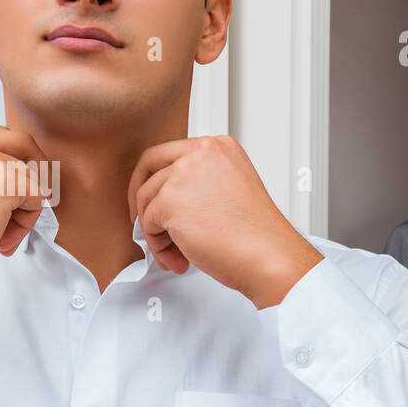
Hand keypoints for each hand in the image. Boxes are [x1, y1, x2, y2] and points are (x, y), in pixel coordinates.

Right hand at [0, 126, 50, 308]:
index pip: (0, 139)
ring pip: (32, 177)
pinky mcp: (6, 180)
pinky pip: (38, 197)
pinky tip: (0, 238)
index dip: (13, 166)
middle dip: (34, 173)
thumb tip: (23, 180)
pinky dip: (26, 222)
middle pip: (23, 143)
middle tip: (28, 201)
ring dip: (23, 210)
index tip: (12, 193)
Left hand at [126, 135, 323, 308]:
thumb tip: (164, 202)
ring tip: (178, 255)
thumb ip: (198, 185)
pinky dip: (158, 247)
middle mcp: (201, 152)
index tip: (155, 199)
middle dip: (139, 196)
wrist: (268, 256)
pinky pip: (147, 225)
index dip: (157, 178)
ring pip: (146, 201)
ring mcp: (183, 173)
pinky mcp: (169, 199)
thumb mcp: (229, 190)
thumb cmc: (256, 235)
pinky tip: (180, 259)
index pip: (172, 153)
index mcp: (219, 147)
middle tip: (142, 221)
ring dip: (156, 233)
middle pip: (149, 165)